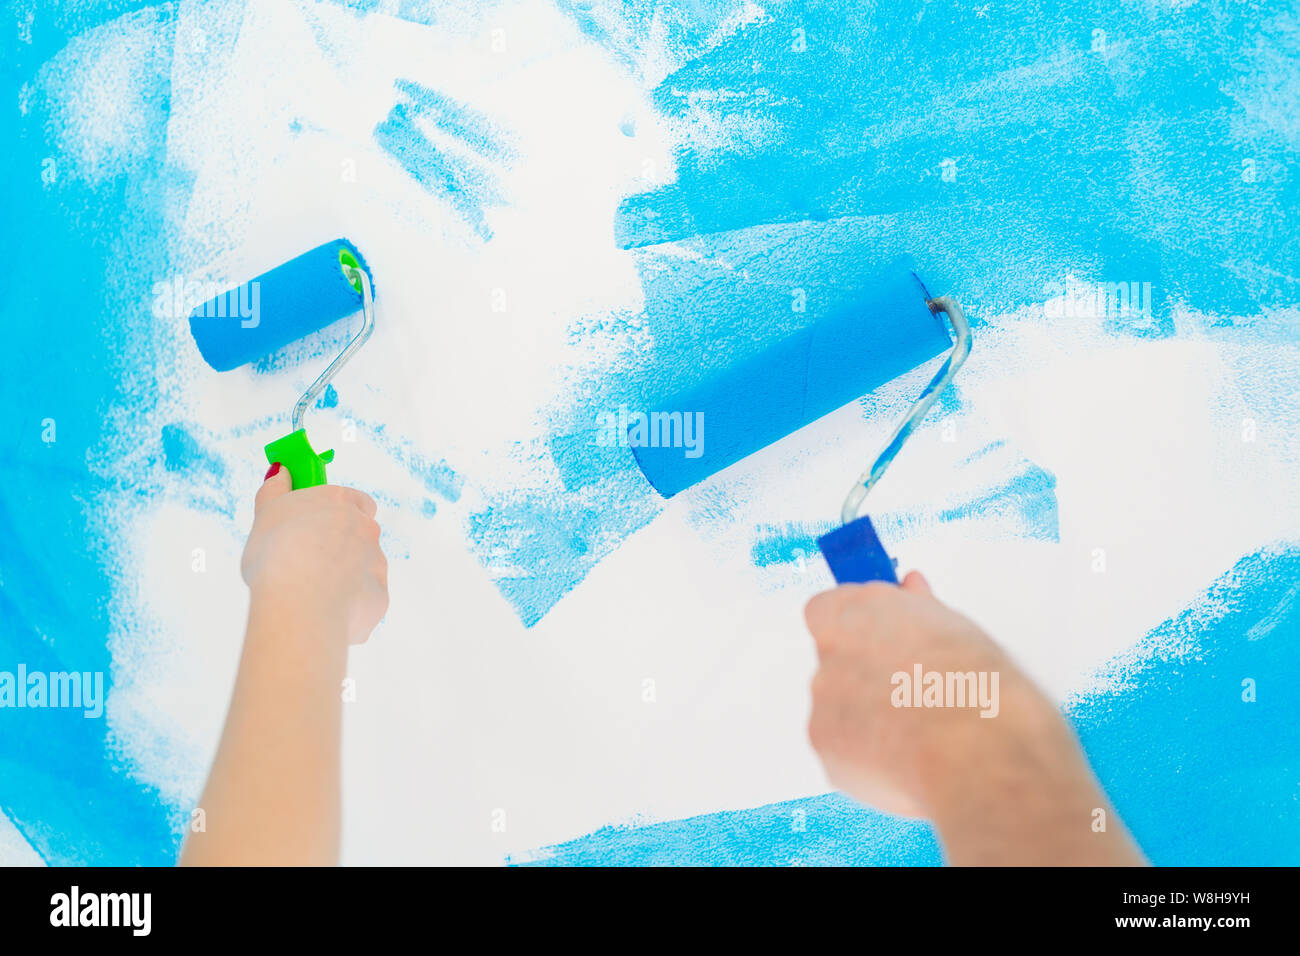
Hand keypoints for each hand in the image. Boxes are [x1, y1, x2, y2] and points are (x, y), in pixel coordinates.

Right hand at [241, 465, 388, 644]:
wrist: (299, 602)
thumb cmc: (276, 554)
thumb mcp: (265, 513)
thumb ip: (275, 490)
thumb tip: (282, 472)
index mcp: (342, 503)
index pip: (355, 501)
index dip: (338, 513)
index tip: (317, 525)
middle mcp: (367, 529)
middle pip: (361, 536)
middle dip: (340, 548)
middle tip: (307, 563)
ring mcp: (377, 563)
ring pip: (363, 569)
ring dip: (344, 578)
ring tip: (309, 592)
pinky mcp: (380, 597)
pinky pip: (363, 600)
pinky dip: (347, 606)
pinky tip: (320, 612)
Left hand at [804, 571, 1063, 817]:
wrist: (976, 751)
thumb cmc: (976, 690)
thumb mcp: (956, 630)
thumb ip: (919, 610)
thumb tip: (911, 590)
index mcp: (859, 610)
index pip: (828, 609)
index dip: (856, 627)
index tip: (880, 639)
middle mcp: (832, 649)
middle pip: (836, 660)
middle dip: (865, 677)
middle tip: (911, 696)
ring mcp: (823, 698)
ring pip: (839, 707)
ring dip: (865, 718)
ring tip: (918, 734)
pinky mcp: (824, 744)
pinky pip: (840, 747)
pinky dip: (865, 756)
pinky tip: (905, 761)